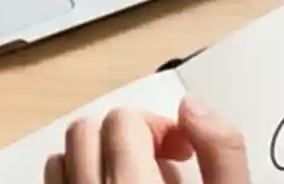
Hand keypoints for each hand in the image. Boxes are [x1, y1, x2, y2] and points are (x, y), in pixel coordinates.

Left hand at [45, 95, 249, 183]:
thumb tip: (194, 106)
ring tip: (137, 182)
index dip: (159, 125)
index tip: (183, 150)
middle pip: (85, 132)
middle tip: (162, 163)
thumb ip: (224, 153)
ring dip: (97, 158)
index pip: (123, 121)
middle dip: (126, 134)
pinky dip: (77, 180)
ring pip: (59, 161)